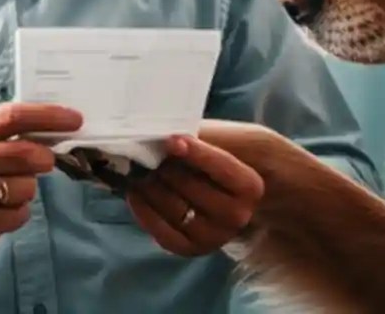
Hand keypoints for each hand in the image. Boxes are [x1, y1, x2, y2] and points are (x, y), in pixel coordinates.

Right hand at [0, 103, 82, 257]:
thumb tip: (60, 124)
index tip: (76, 119)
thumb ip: (9, 132)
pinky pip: (19, 214)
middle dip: (45, 157)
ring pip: (25, 186)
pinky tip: (0, 212)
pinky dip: (19, 212)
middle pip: (23, 153)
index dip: (47, 116)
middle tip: (46, 161)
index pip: (11, 116)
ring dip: (28, 189)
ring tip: (7, 192)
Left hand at [125, 134, 264, 255]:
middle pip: (190, 187)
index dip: (196, 153)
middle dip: (165, 167)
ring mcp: (215, 237)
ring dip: (149, 187)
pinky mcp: (191, 249)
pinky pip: (162, 233)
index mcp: (250, 187)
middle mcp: (237, 216)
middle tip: (145, 152)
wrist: (229, 193)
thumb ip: (198, 138)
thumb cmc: (221, 157)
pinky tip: (134, 192)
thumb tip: (162, 136)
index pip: (221, 167)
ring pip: (173, 209)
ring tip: (136, 169)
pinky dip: (144, 211)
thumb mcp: (220, 141)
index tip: (171, 140)